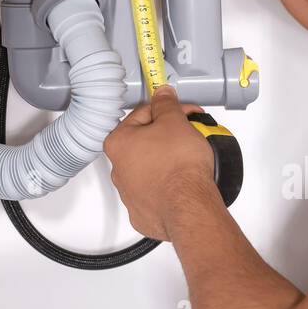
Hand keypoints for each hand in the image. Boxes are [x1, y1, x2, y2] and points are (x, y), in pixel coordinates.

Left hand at [103, 86, 217, 240]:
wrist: (189, 205)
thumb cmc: (178, 167)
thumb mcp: (174, 121)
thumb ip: (166, 104)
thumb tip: (163, 95)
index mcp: (118, 143)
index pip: (142, 114)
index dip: (167, 109)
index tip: (181, 112)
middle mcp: (118, 170)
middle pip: (144, 142)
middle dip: (167, 136)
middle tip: (188, 135)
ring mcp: (130, 194)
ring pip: (149, 168)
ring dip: (166, 160)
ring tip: (188, 160)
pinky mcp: (144, 213)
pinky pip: (156, 192)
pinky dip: (168, 186)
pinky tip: (182, 182)